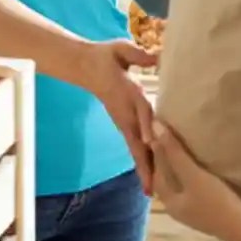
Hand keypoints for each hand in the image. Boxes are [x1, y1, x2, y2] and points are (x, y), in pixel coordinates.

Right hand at [79, 39, 156, 193]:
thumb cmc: (106, 56)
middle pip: (136, 140)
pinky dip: (140, 161)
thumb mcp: (120, 49)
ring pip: (134, 147)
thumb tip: (156, 56)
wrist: (84, 66)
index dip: (145, 123)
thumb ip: (137, 53)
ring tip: (150, 191)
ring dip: (142, 168)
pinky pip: (133, 145)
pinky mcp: (123, 124)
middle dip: (144, 162)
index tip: (151, 142)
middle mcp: (126, 112)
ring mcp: (123, 120)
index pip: (139, 109)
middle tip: (150, 187)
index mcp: (128, 92)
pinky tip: (147, 177)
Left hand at [151, 120, 240, 240]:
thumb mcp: (193, 175)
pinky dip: (194, 167)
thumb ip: (174, 152)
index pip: (155, 169)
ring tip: (186, 137)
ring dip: (182, 159)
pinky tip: (202, 156)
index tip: (159, 125)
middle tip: (171, 127)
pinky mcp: (210, 205)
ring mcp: (195, 206)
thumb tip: (154, 127)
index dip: (156, 147)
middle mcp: (178, 205)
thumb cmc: (217, 203)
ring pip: (182, 177)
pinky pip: (195, 181)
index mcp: (169, 201)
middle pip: (168, 174)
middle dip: (168, 152)